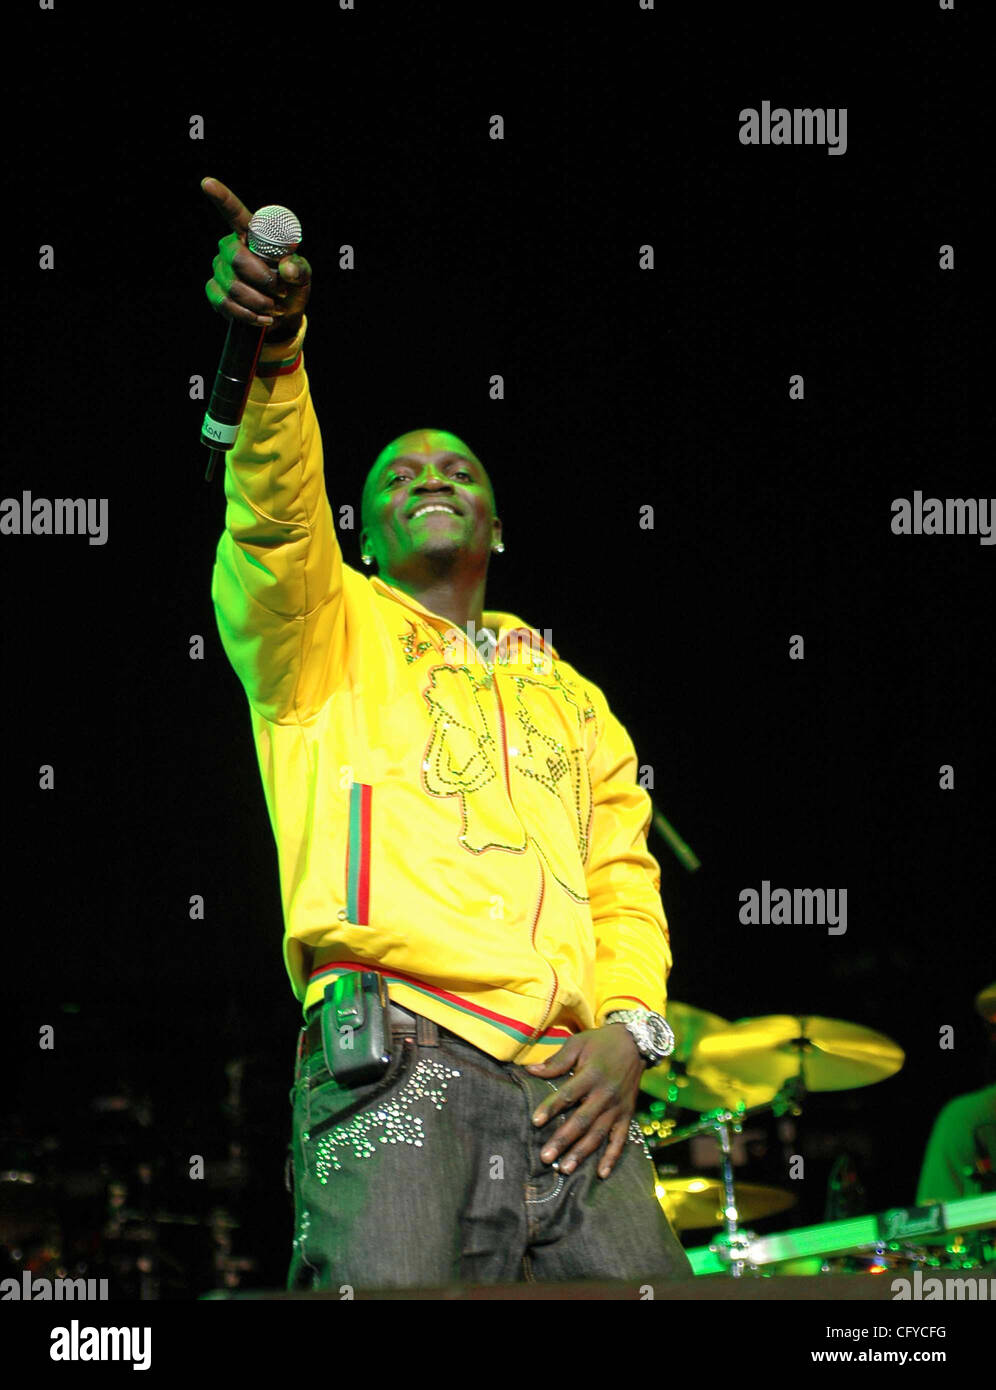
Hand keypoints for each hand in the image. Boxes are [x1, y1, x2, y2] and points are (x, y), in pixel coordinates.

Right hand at [201, 176, 311, 341]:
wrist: (282, 315)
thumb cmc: (291, 286)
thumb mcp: (302, 275)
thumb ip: (299, 269)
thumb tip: (287, 269)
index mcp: (251, 234)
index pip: (234, 213)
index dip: (222, 198)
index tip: (207, 183)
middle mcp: (230, 247)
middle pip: (237, 259)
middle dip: (263, 280)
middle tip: (280, 290)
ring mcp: (220, 269)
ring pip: (234, 287)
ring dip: (260, 302)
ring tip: (274, 306)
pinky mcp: (214, 291)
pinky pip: (226, 304)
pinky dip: (248, 315)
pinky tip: (262, 318)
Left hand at [526, 1025, 644, 1179]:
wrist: (636, 1043)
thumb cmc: (601, 1043)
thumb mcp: (578, 1044)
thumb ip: (557, 1061)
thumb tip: (531, 1071)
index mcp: (592, 1075)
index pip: (569, 1094)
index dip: (552, 1107)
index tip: (535, 1121)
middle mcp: (605, 1094)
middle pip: (582, 1120)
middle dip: (563, 1140)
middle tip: (545, 1157)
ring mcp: (618, 1107)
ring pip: (598, 1134)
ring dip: (582, 1153)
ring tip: (565, 1169)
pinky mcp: (627, 1115)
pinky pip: (620, 1139)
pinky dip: (612, 1157)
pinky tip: (601, 1173)